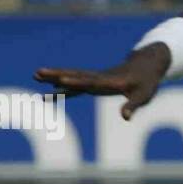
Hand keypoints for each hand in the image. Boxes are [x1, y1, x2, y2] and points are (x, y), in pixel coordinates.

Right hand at [34, 44, 169, 119]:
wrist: (146, 65)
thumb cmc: (147, 82)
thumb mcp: (144, 95)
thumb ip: (133, 105)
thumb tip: (125, 117)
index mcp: (111, 81)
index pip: (92, 82)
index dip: (77, 82)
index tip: (61, 80)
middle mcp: (99, 78)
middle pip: (75, 76)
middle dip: (56, 75)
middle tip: (37, 72)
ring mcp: (95, 79)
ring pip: (72, 77)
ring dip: (54, 77)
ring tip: (35, 75)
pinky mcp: (95, 82)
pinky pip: (76, 85)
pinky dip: (62, 87)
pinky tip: (49, 89)